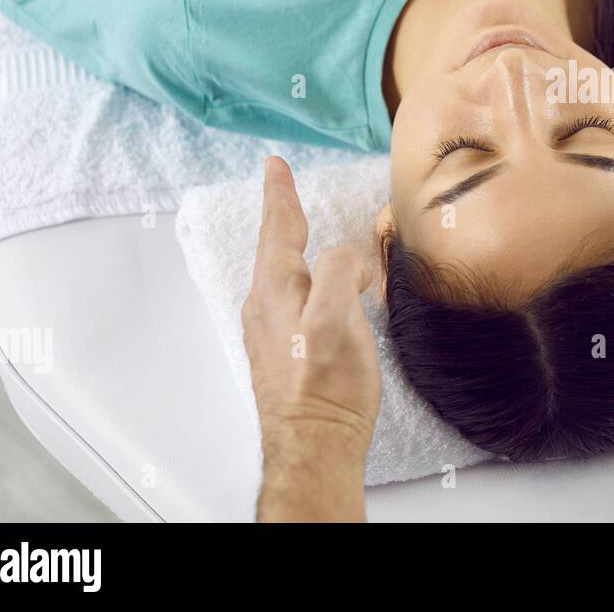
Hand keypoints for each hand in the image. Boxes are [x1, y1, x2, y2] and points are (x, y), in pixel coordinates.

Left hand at [241, 156, 381, 520]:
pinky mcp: (288, 355)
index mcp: (277, 291)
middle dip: (282, 218)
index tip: (275, 166)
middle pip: (275, 250)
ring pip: (283, 277)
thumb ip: (337, 273)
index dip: (280, 196)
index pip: (278, 230)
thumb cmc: (325, 388)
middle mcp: (267, 309)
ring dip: (293, 249)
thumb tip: (346, 259)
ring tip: (300, 232)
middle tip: (285, 191)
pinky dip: (306, 281)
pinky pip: (295, 302)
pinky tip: (317, 292)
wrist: (314, 447)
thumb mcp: (335, 318)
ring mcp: (274, 334)